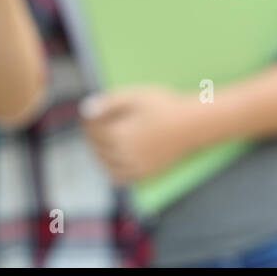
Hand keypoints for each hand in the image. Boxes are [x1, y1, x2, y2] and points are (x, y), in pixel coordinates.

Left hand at [80, 86, 200, 183]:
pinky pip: (119, 178)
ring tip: (103, 140)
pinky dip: (111, 170)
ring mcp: (134, 167)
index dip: (88, 120)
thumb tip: (84, 110)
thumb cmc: (164, 106)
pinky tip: (113, 160)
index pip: (92, 130)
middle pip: (96, 147)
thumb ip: (108, 103)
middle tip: (94, 125)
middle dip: (92, 135)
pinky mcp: (144, 174)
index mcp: (117, 134)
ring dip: (99, 152)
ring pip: (105, 164)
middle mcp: (122, 155)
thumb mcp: (135, 96)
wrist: (193, 125)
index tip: (89, 114)